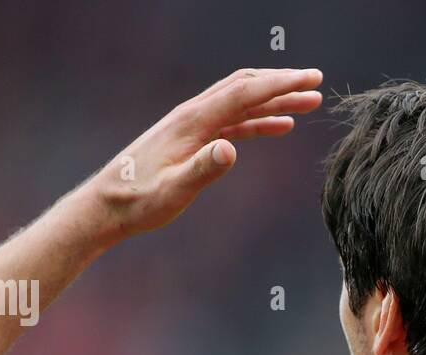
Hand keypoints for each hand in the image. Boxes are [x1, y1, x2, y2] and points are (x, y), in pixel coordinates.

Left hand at [83, 67, 323, 242]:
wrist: (108, 205)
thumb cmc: (138, 200)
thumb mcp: (172, 190)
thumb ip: (203, 169)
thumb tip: (231, 148)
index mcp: (192, 121)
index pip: (244, 93)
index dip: (280, 84)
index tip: (311, 79)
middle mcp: (193, 115)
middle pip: (245, 88)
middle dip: (283, 83)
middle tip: (317, 82)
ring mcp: (193, 125)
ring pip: (242, 103)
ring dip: (276, 100)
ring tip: (309, 102)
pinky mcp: (194, 139)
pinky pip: (234, 121)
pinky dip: (260, 120)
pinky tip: (281, 126)